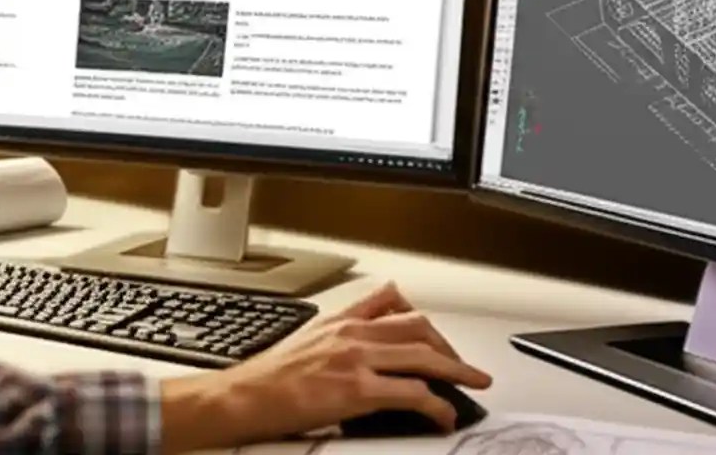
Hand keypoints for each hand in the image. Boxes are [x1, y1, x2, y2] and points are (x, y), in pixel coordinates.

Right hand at [160, 282, 491, 452]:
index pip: (391, 301)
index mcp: (339, 320)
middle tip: (462, 365)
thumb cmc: (267, 379)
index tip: (435, 332)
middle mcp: (352, 332)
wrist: (243, 396)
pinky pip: (413, 392)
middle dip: (447, 346)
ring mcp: (356, 359)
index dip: (421, 317)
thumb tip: (359, 354)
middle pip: (418, 326)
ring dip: (456, 370)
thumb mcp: (305, 341)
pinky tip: (443, 414)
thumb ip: (336, 338)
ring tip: (472, 384)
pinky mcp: (358, 389)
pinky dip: (437, 404)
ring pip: (423, 354)